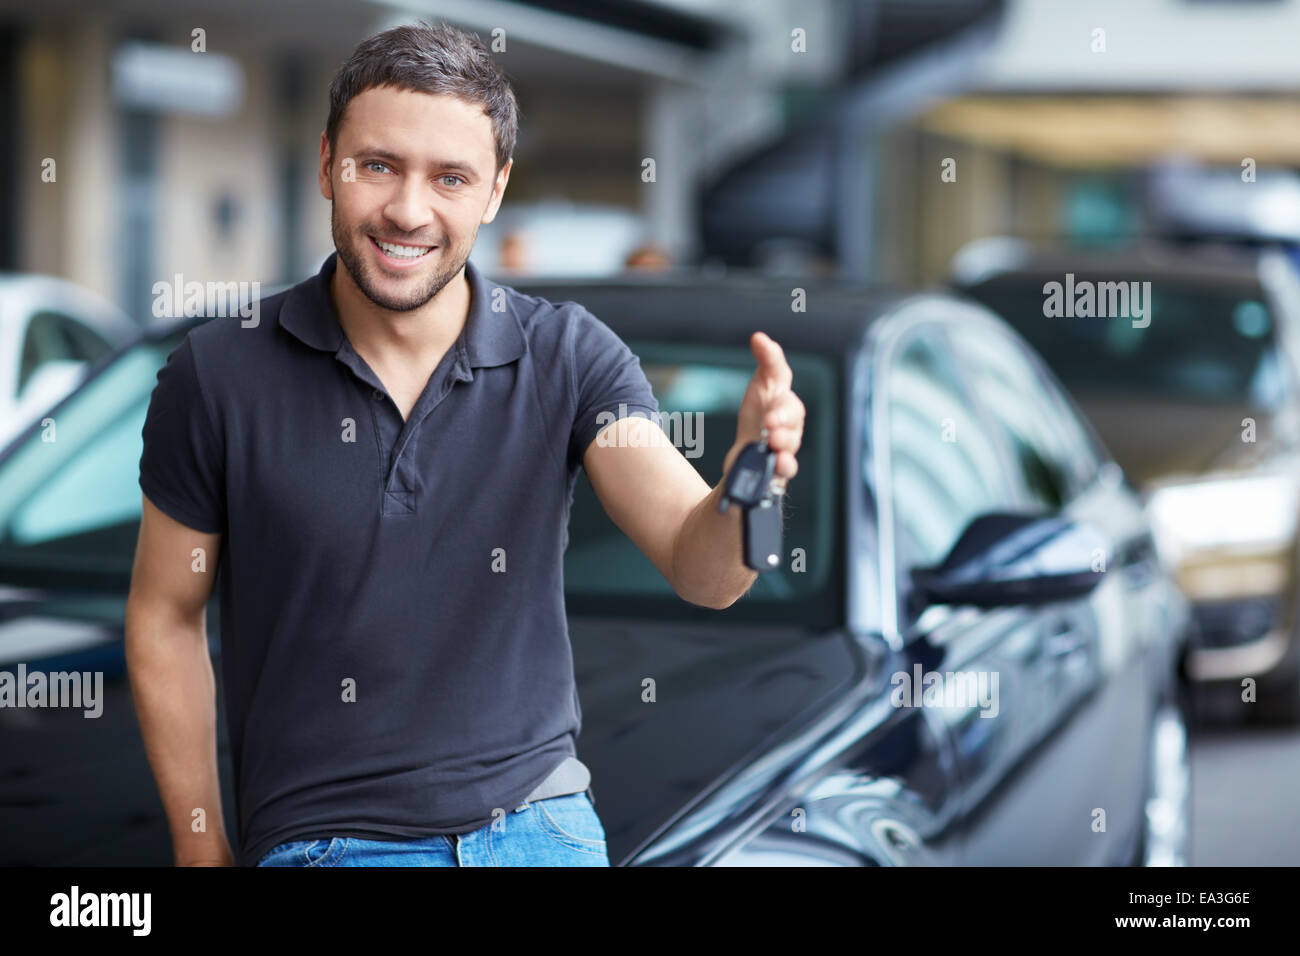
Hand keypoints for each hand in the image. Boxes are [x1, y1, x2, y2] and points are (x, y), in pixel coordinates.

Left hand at [728, 331, 804, 490]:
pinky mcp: (778, 469)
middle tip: (769, 420)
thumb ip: (767, 361)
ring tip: (773, 441)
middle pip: (792, 416)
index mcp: (786, 399)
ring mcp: (787, 446)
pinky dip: (784, 466)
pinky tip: (776, 462)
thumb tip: (759, 336)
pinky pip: (787, 469)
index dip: (775, 372)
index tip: (764, 368)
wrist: (748, 457)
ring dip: (783, 441)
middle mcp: (790, 422)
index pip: (783, 382)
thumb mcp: (762, 386)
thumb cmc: (759, 418)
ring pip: (791, 443)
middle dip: (782, 417)